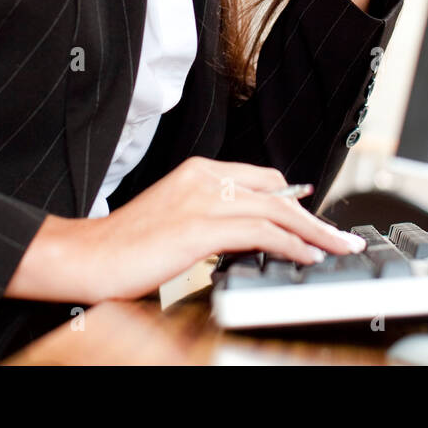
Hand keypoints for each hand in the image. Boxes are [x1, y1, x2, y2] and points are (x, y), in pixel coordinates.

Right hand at [4, 156, 366, 302]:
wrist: (87, 256)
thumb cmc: (124, 247)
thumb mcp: (175, 223)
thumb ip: (211, 221)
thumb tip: (247, 239)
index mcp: (198, 171)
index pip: (261, 179)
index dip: (293, 200)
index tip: (314, 219)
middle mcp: (205, 177)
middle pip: (277, 192)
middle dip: (314, 216)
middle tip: (341, 237)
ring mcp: (203, 199)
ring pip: (277, 210)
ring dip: (314, 232)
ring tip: (338, 249)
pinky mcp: (201, 226)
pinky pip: (262, 231)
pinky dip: (291, 244)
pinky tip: (307, 256)